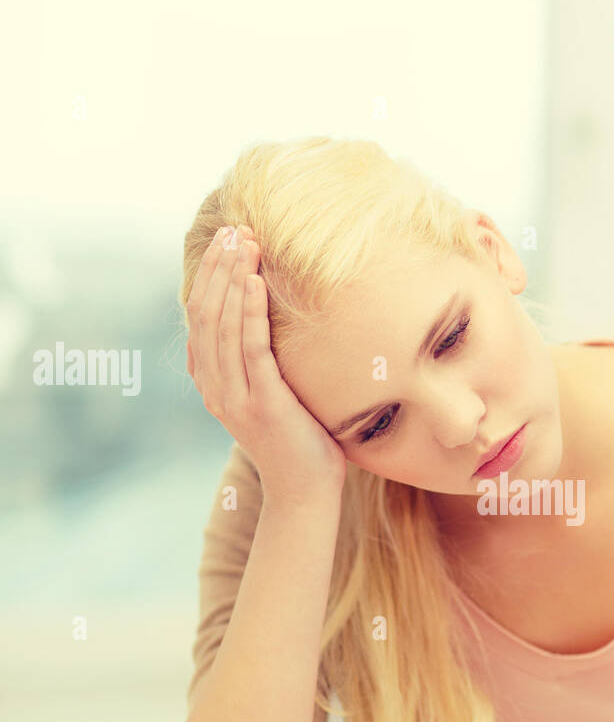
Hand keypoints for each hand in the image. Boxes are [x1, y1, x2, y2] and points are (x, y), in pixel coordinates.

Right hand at [186, 224, 348, 506]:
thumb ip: (258, 363)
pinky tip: (255, 283)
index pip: (199, 318)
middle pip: (205, 315)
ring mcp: (235, 397)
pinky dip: (250, 312)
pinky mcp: (262, 403)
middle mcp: (215, 388)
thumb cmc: (298, 439)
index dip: (208, 276)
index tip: (226, 240)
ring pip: (222, 326)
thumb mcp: (270, 394)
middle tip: (234, 229)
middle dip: (217, 268)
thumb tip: (271, 318)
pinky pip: (251, 349)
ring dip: (232, 280)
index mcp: (212, 383)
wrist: (306, 491)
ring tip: (244, 243)